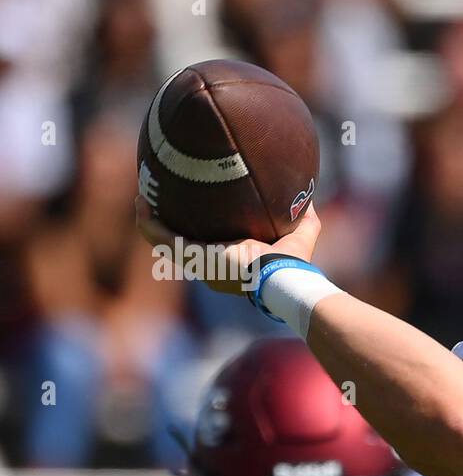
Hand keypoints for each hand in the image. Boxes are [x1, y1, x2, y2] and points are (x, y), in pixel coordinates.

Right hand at [134, 196, 321, 295]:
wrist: (281, 278)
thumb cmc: (292, 264)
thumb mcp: (300, 235)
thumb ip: (304, 216)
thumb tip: (308, 197)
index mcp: (231, 262)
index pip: (208, 248)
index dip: (197, 231)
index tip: (193, 213)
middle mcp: (210, 266)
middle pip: (180, 245)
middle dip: (168, 224)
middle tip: (161, 202)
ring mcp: (198, 264)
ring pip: (164, 241)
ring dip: (150, 221)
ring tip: (143, 198)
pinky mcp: (192, 257)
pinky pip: (161, 238)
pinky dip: (148, 222)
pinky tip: (142, 203)